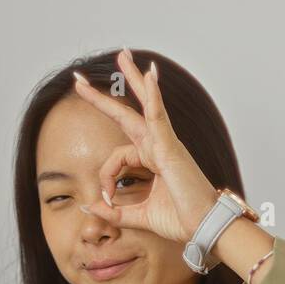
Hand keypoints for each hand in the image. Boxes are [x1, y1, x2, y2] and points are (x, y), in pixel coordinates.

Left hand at [72, 49, 219, 243]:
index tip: (105, 198)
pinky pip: (159, 117)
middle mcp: (159, 147)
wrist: (204, 228)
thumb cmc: (182, 220)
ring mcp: (166, 144)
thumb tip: (89, 207)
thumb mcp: (139, 216)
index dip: (105, 177)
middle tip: (80, 79)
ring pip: (146, 105)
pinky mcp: (171, 148)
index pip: (117, 157)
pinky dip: (154, 96)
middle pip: (129, 114)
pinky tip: (149, 75)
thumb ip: (115, 212)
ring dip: (134, 79)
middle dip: (105, 97)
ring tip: (122, 56)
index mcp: (153, 160)